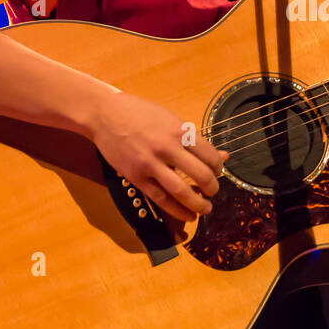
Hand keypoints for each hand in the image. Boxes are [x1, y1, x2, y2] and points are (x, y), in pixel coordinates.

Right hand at [89, 90, 228, 227]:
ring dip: (199, 204)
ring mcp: (150, 164)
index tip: (217, 172)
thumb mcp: (171, 119)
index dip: (218, 168)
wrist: (105, 114)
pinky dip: (177, 211)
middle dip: (212, 188)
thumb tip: (223, 156)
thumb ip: (195, 140)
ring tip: (205, 208)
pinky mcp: (136, 177)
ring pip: (182, 192)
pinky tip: (188, 215)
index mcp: (179, 131)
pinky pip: (161, 199)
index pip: (210, 156)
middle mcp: (167, 148)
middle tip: (213, 192)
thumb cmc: (140, 113)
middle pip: (201, 175)